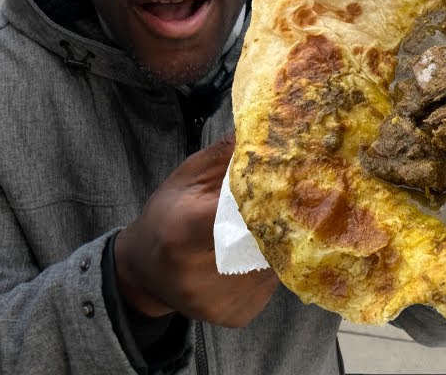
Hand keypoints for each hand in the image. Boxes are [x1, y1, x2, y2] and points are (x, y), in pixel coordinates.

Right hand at [114, 136, 278, 326]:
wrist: (145, 274)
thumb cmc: (166, 216)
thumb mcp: (186, 177)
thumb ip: (226, 154)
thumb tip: (267, 127)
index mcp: (184, 232)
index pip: (241, 214)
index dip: (271, 198)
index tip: (293, 182)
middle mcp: (200, 273)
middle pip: (264, 241)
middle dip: (282, 220)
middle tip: (300, 200)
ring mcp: (218, 301)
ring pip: (273, 265)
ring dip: (279, 244)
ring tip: (274, 226)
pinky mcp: (235, 317)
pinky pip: (269, 286)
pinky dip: (269, 267)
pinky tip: (254, 255)